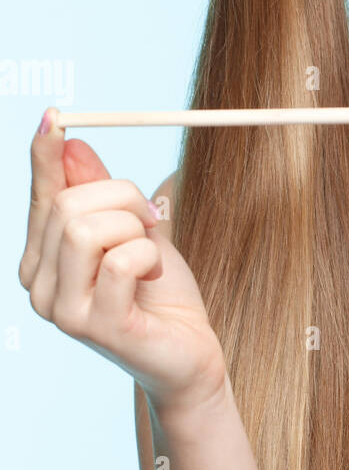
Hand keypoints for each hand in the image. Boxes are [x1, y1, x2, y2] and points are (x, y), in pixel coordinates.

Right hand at [19, 112, 226, 415]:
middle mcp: (38, 285)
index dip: (47, 155)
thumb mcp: (134, 231)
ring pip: (87, 229)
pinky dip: (148, 257)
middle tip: (150, 219)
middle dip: (121, 197)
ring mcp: (61, 310)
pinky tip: (154, 278)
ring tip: (150, 255)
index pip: (41, 196)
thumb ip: (100, 193)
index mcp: (41, 259)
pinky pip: (120, 261)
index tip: (55, 115)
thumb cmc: (160, 295)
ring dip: (133, 229)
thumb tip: (70, 145)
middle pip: (68, 206)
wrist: (189, 354)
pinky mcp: (94, 326)